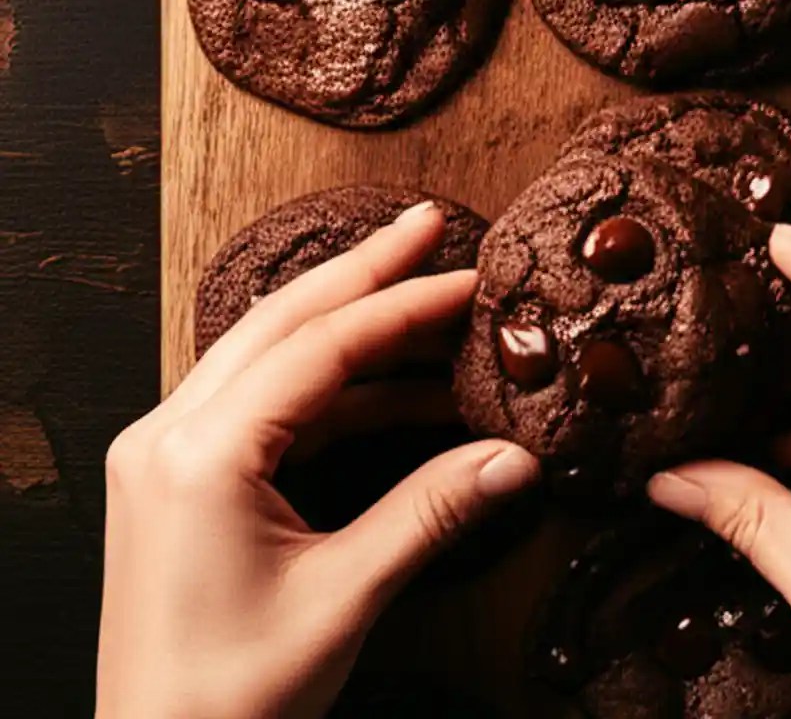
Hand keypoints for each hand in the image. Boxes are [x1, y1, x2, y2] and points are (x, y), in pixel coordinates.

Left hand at [96, 204, 540, 718]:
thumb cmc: (230, 695)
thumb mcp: (344, 596)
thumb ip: (432, 513)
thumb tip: (515, 458)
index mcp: (197, 456)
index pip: (319, 348)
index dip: (404, 307)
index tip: (468, 278)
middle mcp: (169, 436)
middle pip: (281, 323)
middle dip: (362, 271)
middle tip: (428, 226)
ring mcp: (169, 454)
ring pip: (270, 355)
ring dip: (352, 327)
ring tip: (430, 305)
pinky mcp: (182, 477)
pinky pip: (265, 405)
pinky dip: (333, 388)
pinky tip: (397, 391)